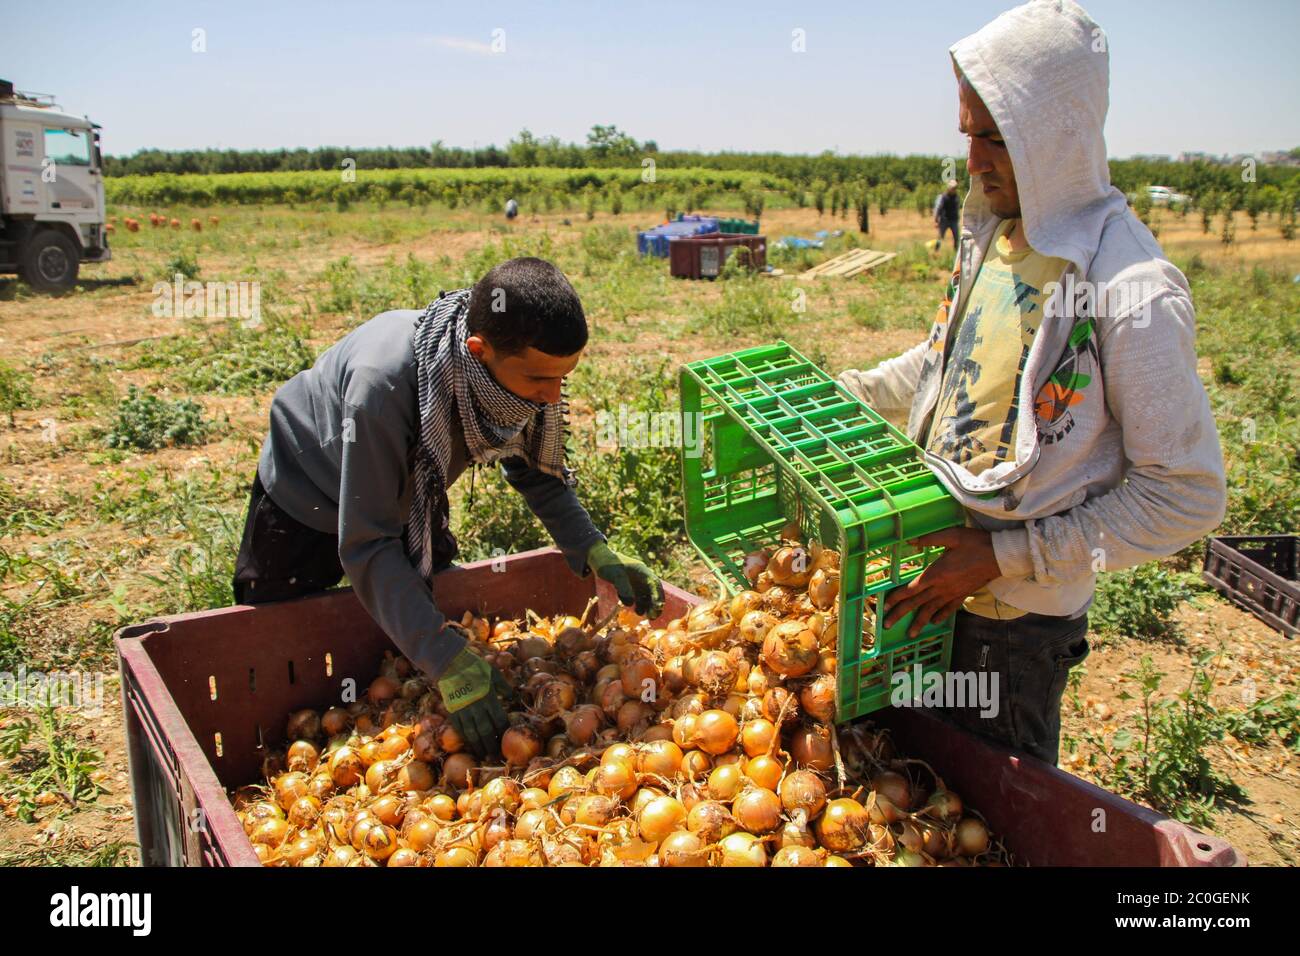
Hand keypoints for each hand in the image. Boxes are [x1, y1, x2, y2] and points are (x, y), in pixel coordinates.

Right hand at [436, 645, 510, 757]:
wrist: (449, 664)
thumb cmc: (474, 667)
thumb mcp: (493, 673)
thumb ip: (504, 687)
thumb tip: (514, 697)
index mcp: (489, 697)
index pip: (499, 720)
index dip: (503, 732)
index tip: (507, 740)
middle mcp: (477, 706)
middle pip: (486, 731)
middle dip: (492, 745)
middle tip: (496, 756)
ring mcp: (463, 710)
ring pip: (472, 733)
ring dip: (479, 746)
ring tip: (484, 755)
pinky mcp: (452, 711)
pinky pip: (459, 729)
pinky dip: (465, 739)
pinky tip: (470, 745)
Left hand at [587, 542, 664, 618]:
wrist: (599, 559)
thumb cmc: (608, 565)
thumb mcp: (616, 575)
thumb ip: (624, 588)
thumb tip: (630, 603)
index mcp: (642, 571)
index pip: (654, 584)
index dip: (658, 596)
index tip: (657, 607)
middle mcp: (642, 577)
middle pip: (653, 591)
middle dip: (655, 603)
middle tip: (652, 616)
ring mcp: (636, 581)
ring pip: (646, 595)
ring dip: (647, 605)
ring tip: (644, 615)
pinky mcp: (630, 586)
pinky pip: (638, 596)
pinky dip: (639, 604)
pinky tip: (635, 610)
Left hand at [881, 528, 1001, 636]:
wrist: (1000, 556)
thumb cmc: (975, 544)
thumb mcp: (951, 536)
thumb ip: (929, 539)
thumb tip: (911, 541)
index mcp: (936, 573)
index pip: (911, 589)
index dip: (897, 598)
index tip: (886, 605)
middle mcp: (942, 587)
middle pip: (917, 603)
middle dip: (900, 614)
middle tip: (887, 624)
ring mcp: (953, 593)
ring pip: (931, 611)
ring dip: (919, 622)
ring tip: (909, 633)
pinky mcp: (963, 595)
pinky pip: (949, 609)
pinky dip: (940, 616)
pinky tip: (934, 623)